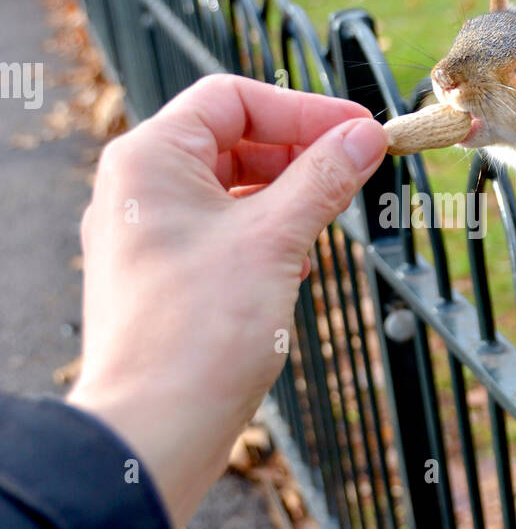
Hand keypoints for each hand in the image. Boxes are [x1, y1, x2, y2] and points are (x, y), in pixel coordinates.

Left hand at [68, 75, 386, 528]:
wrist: (153, 430)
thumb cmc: (199, 332)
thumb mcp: (275, 240)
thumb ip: (322, 178)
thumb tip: (364, 137)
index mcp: (150, 159)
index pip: (232, 98)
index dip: (303, 109)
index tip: (360, 131)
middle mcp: (139, 189)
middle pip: (231, 140)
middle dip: (298, 153)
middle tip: (358, 170)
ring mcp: (147, 235)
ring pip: (229, 190)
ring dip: (286, 196)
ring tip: (332, 217)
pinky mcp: (162, 278)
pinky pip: (219, 233)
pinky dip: (263, 236)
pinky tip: (297, 265)